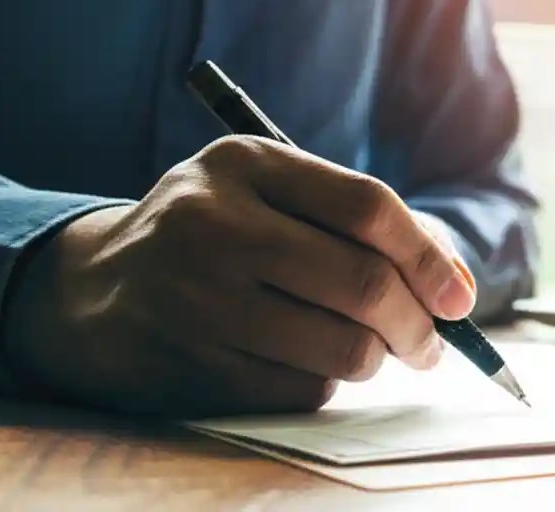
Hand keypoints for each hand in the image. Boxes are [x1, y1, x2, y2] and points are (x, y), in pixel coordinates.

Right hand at [0, 136, 476, 416]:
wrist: (94, 288)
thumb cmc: (217, 233)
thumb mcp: (271, 192)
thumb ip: (362, 222)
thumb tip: (458, 287)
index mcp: (244, 164)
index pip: (367, 207)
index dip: (429, 256)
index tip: (460, 297)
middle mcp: (213, 225)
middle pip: (363, 283)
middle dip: (418, 323)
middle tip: (431, 343)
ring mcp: (195, 299)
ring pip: (341, 348)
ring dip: (377, 358)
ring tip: (372, 350)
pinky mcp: (188, 365)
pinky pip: (302, 391)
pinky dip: (326, 384)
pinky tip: (309, 362)